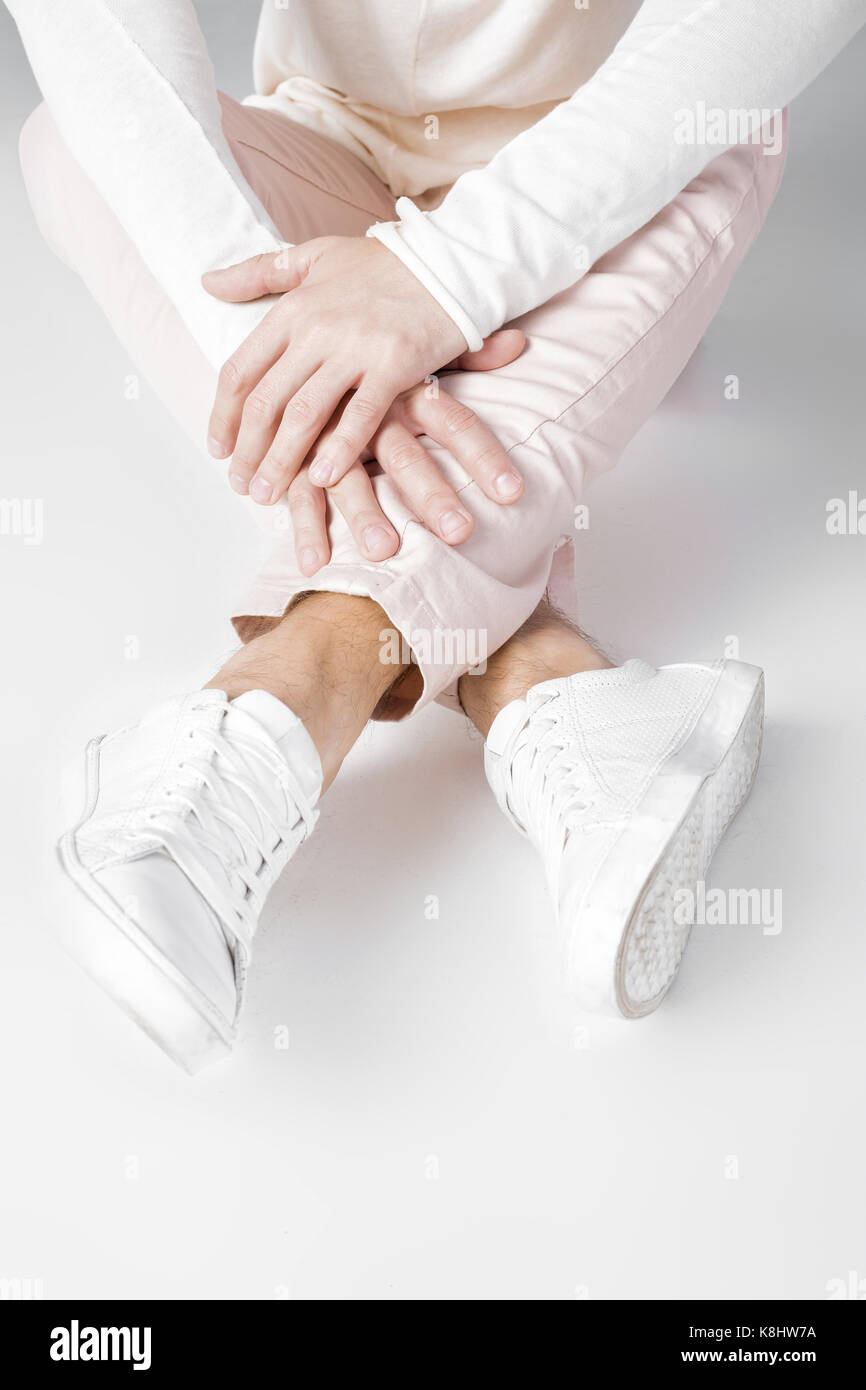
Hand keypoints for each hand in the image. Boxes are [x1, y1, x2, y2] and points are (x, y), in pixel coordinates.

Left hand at [203, 235, 473, 502]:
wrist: (450, 261)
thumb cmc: (383, 264)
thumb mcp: (313, 257)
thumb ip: (258, 272)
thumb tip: (207, 282)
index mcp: (292, 309)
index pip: (241, 371)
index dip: (223, 416)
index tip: (218, 449)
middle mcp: (315, 330)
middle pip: (265, 402)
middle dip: (247, 451)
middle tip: (240, 486)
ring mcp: (354, 348)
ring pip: (304, 415)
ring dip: (280, 461)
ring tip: (268, 496)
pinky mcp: (394, 365)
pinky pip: (360, 417)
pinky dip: (338, 450)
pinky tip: (321, 478)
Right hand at [286, 334, 525, 575]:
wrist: (292, 332)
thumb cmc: (369, 354)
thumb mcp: (415, 348)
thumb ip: (467, 356)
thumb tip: (517, 341)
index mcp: (407, 387)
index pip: (456, 421)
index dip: (484, 455)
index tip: (512, 492)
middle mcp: (370, 411)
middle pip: (405, 454)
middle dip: (433, 494)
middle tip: (460, 531)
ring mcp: (328, 433)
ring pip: (347, 476)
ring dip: (364, 515)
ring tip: (384, 552)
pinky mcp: (295, 454)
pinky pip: (298, 490)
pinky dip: (305, 526)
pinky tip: (315, 561)